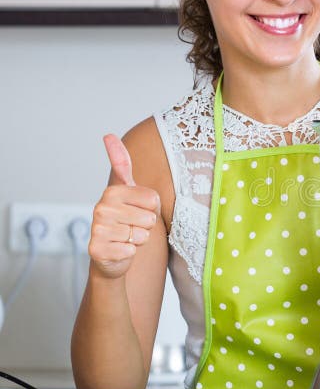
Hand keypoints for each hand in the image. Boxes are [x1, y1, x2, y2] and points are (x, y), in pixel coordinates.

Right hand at [87, 134, 160, 278]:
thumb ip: (121, 163)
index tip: (138, 209)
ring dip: (139, 239)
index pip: (152, 199)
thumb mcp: (127, 189)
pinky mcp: (98, 250)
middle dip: (146, 225)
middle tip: (132, 225)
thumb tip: (108, 135)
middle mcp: (100, 208)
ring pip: (141, 235)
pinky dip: (131, 252)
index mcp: (112, 192)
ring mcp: (97, 230)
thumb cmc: (125, 218)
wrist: (111, 253)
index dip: (151, 208)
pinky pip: (132, 250)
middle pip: (149, 218)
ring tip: (126, 237)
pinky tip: (120, 249)